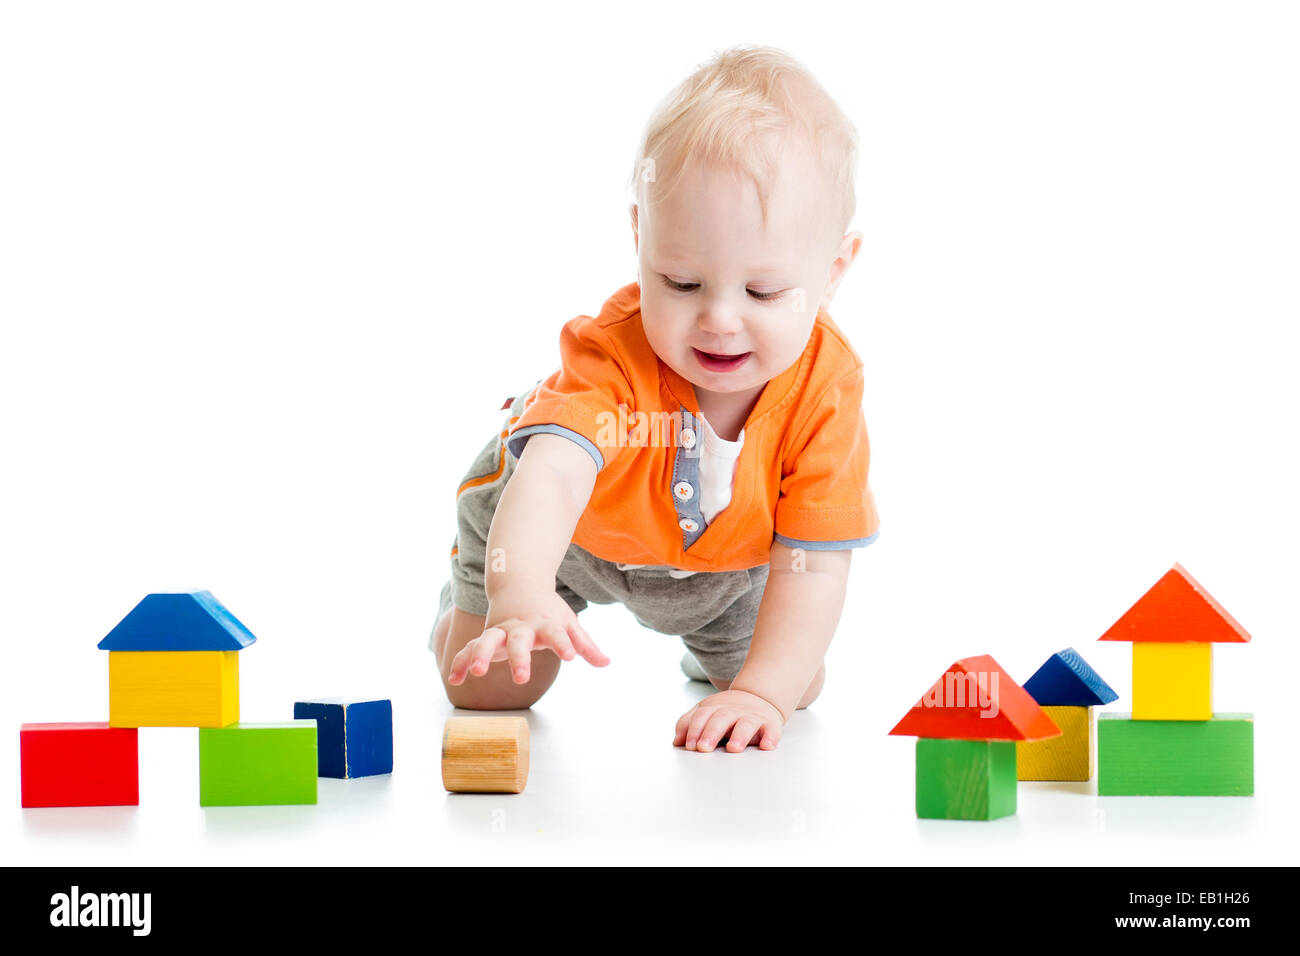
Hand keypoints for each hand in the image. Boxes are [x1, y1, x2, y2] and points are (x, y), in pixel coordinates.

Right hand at [446, 587, 608, 685]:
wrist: (520, 583)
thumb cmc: (547, 610)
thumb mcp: (569, 623)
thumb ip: (585, 645)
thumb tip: (606, 663)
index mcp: (544, 623)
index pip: (556, 633)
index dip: (563, 644)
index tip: (571, 657)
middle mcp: (520, 627)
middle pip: (518, 641)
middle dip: (519, 658)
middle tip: (521, 678)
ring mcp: (500, 631)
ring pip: (487, 641)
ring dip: (481, 655)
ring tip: (477, 672)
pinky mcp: (485, 637)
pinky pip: (468, 649)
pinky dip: (460, 662)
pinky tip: (453, 678)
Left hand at [673, 689, 784, 752]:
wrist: (759, 698)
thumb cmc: (726, 712)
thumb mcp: (705, 713)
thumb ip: (688, 724)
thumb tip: (677, 741)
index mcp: (714, 708)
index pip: (701, 716)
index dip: (694, 730)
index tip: (689, 746)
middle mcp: (733, 711)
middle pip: (721, 718)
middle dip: (711, 733)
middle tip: (704, 748)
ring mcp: (752, 717)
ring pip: (746, 724)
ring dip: (739, 736)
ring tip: (733, 748)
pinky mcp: (770, 724)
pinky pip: (772, 730)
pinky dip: (770, 737)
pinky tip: (766, 746)